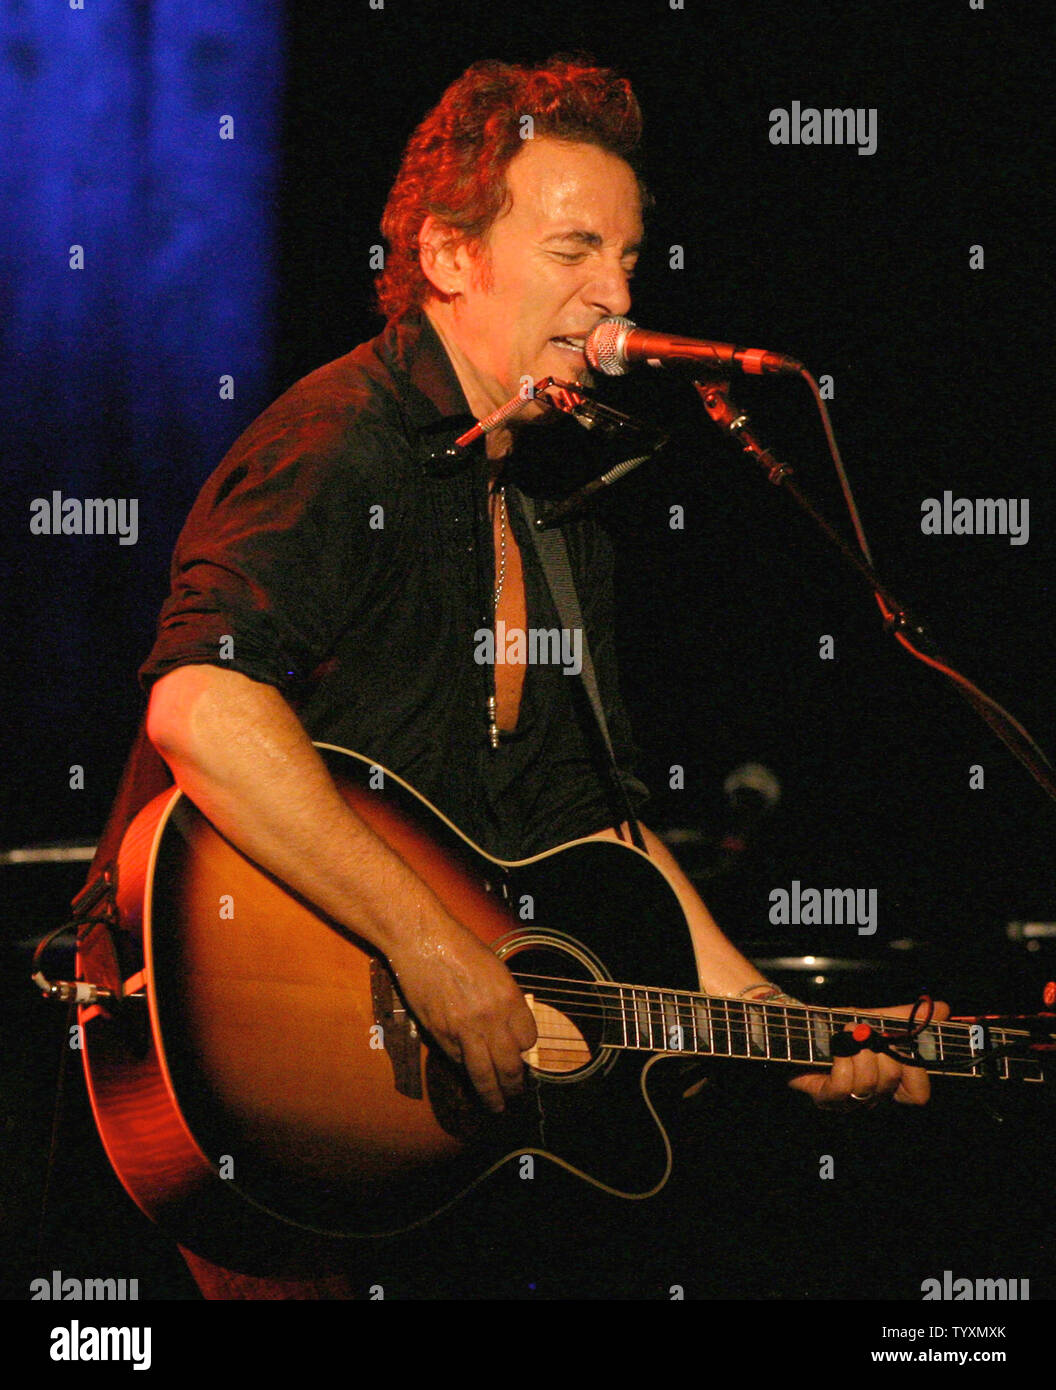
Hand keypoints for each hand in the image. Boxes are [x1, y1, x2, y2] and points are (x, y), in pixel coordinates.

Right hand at [385, 915, 536, 1113]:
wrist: (422, 941)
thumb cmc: (459, 947)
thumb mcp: (495, 969)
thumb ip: (505, 999)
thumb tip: (509, 1025)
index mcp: (509, 998)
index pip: (528, 1039)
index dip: (526, 1047)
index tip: (522, 1052)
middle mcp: (491, 1019)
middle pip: (510, 1065)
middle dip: (515, 1084)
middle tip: (515, 1093)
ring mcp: (464, 1030)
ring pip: (484, 1074)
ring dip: (492, 1094)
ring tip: (496, 1105)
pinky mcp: (440, 1034)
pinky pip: (457, 1061)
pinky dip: (464, 1070)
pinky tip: (468, 1074)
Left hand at [788, 1001, 949, 1109]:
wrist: (795, 1028)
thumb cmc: (833, 1027)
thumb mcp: (872, 1018)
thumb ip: (905, 1018)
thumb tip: (943, 1009)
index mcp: (888, 1082)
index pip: (917, 1095)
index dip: (916, 1072)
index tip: (904, 1045)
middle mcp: (872, 1096)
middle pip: (892, 1081)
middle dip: (879, 1048)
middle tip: (865, 1031)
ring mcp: (849, 1101)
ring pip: (869, 1083)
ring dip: (857, 1049)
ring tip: (846, 1032)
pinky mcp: (827, 1098)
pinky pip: (846, 1084)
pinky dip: (843, 1057)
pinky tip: (836, 1045)